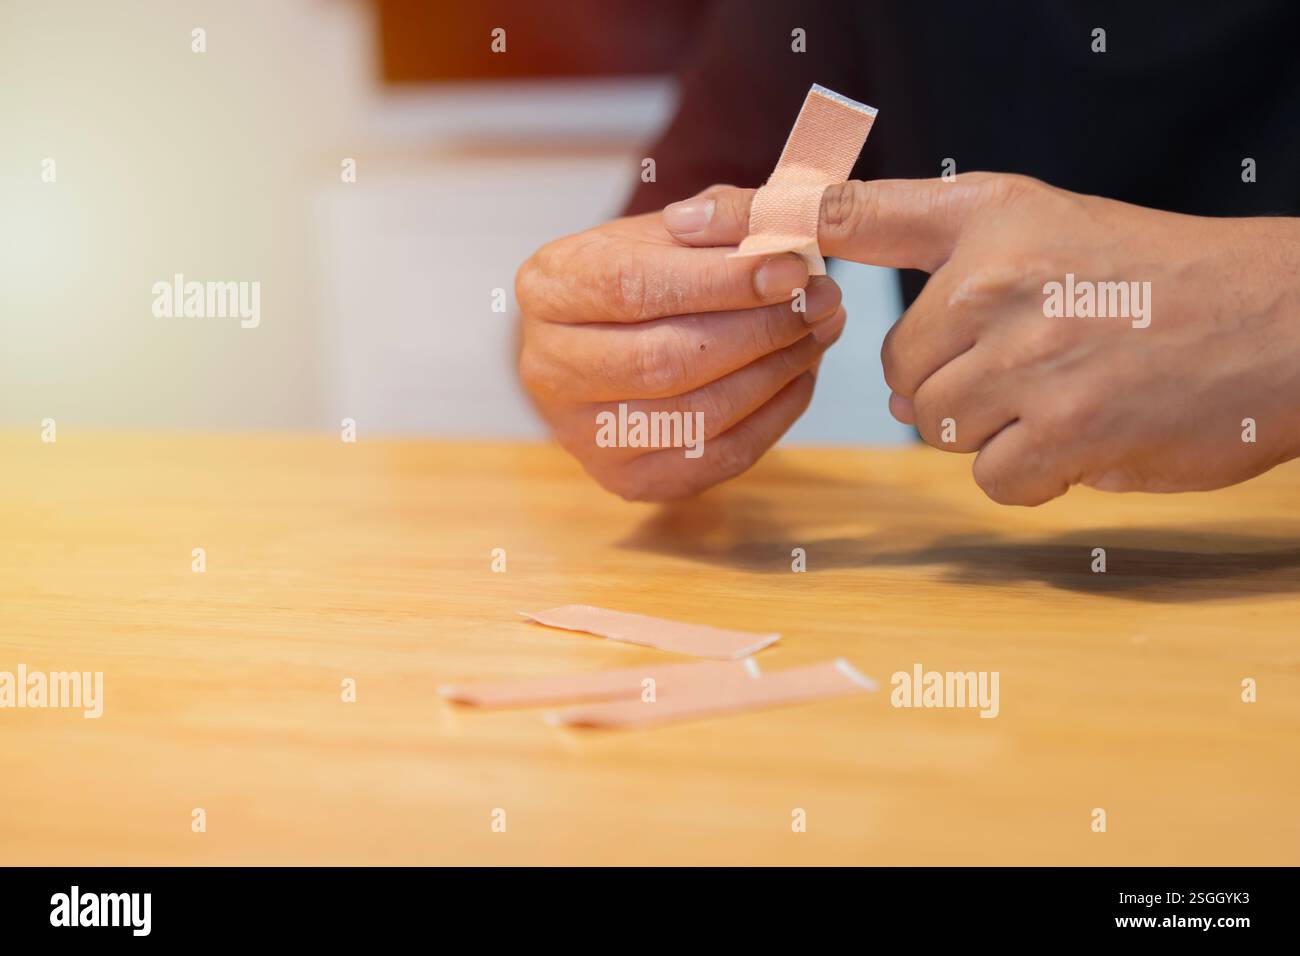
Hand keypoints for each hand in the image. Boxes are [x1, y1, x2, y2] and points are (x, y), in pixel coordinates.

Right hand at [515, 187, 846, 500]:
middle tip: (822, 302)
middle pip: (665, 360)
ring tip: (820, 332)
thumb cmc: (634, 277)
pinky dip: (773, 418)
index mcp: (548, 288)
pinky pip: (717, 458)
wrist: (595, 342)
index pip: (633, 287)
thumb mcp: (662, 230)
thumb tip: (777, 242)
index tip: (791, 270)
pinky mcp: (626, 479)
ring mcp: (583, 435)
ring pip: (697, 415)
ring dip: (776, 373)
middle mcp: (549, 368)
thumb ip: (718, 225)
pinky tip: (800, 376)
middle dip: (760, 332)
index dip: (719, 282)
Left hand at [667, 174, 1299, 504]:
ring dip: (992, 428)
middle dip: (952, 384)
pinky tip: (1083, 432)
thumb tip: (884, 374)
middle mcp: (996, 279)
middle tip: (1036, 362)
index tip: (682, 220)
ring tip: (1065, 390)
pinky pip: (989, 475)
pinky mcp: (1062, 431)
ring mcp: (1028, 357)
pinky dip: (1030, 469)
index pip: (849, 212)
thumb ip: (945, 255)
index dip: (757, 216)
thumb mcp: (1044, 225)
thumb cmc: (1150, 277)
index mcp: (986, 219)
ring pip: (937, 426)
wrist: (1276, 319)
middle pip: (900, 373)